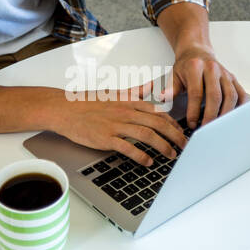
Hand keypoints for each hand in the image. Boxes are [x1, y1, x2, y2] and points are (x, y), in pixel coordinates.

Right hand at [49, 84, 187, 166]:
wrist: (65, 109)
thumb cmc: (88, 103)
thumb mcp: (114, 93)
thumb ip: (134, 92)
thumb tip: (148, 87)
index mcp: (129, 102)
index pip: (159, 113)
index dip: (173, 124)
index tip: (181, 133)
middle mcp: (126, 112)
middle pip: (158, 123)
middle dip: (175, 136)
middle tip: (184, 146)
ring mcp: (116, 124)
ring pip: (147, 134)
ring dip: (163, 146)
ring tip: (171, 155)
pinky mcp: (106, 137)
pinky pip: (128, 147)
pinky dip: (141, 155)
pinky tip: (148, 161)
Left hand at [158, 44, 249, 127]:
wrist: (197, 52)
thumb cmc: (184, 67)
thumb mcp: (172, 75)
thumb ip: (166, 88)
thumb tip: (160, 98)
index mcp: (195, 67)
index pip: (196, 92)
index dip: (194, 110)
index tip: (191, 124)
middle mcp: (212, 68)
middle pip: (215, 95)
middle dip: (211, 115)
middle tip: (205, 130)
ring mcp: (225, 74)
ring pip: (230, 96)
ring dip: (225, 114)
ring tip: (218, 128)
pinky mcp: (233, 79)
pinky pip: (240, 94)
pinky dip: (239, 107)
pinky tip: (233, 119)